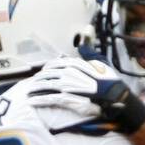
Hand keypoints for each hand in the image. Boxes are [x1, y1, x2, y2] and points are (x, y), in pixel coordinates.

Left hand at [28, 54, 144, 132]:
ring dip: (35, 89)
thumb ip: (88, 53)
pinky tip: (31, 101)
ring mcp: (67, 86)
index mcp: (75, 63)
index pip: (56, 64)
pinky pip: (48, 98)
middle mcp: (69, 72)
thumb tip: (83, 42)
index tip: (43, 73)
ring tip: (28, 92)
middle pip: (48, 75)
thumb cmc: (109, 82)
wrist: (115, 97)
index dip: (48, 69)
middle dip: (39, 79)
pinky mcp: (67, 98)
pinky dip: (38, 99)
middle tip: (33, 84)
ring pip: (45, 86)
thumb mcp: (100, 63)